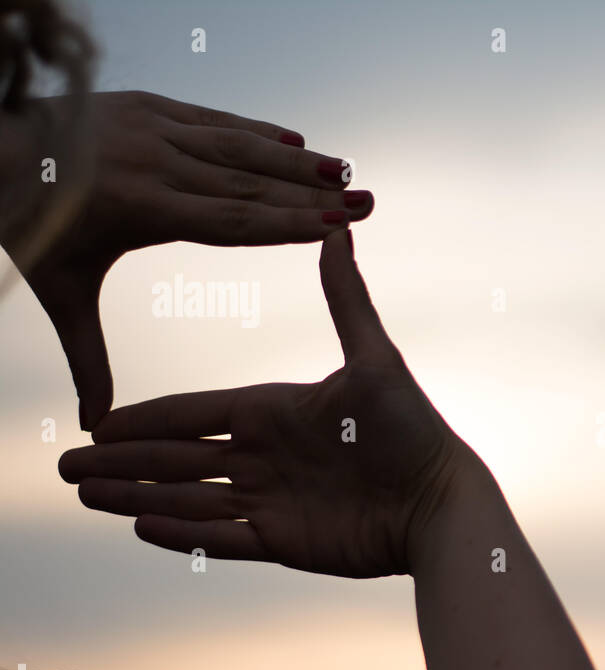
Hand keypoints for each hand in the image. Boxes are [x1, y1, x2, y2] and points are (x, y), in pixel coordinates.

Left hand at [0, 91, 373, 428]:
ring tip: (346, 170)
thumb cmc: (21, 225)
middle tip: (365, 200)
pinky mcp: (145, 105)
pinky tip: (296, 141)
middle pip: (250, 182)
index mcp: (140, 208)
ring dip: (296, 160)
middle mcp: (152, 162)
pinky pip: (213, 121)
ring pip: (238, 146)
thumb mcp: (57, 292)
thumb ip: (85, 356)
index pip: (232, 220)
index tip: (338, 228)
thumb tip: (93, 424)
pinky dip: (257, 131)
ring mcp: (149, 126)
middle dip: (313, 193)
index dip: (289, 225)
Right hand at [58, 230, 478, 577]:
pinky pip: (220, 538)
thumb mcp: (375, 360)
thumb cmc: (413, 430)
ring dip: (136, 497)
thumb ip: (346, 299)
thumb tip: (339, 229)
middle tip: (65, 468)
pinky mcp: (284, 541)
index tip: (99, 424)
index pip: (193, 414)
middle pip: (177, 458)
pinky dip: (182, 535)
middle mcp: (265, 456)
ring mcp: (271, 500)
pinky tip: (140, 527)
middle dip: (121, 462)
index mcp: (275, 412)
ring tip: (86, 495)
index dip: (144, 420)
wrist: (440, 503)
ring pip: (188, 499)